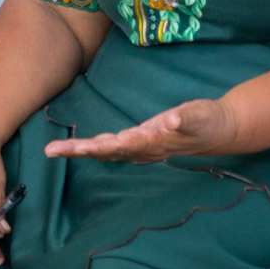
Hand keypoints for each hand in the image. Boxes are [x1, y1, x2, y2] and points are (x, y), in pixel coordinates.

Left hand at [43, 97, 236, 163]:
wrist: (217, 130)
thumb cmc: (206, 122)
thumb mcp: (199, 118)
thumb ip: (184, 119)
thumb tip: (169, 121)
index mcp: (153, 142)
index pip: (122, 145)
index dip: (101, 146)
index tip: (82, 146)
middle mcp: (142, 147)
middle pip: (106, 150)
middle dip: (80, 150)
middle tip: (53, 150)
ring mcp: (140, 145)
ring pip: (105, 149)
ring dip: (81, 149)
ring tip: (55, 150)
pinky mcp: (142, 138)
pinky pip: (113, 144)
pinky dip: (94, 145)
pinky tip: (77, 148)